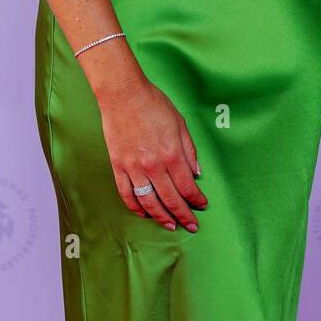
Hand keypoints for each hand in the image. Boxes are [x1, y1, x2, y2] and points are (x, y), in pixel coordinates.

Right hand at [98, 76, 207, 230]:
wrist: (123, 95)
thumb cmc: (153, 104)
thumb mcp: (180, 123)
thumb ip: (189, 150)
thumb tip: (196, 173)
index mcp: (172, 154)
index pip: (187, 186)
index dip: (196, 200)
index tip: (202, 206)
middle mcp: (154, 166)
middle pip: (171, 199)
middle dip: (183, 215)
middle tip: (191, 225)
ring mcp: (134, 168)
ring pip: (149, 202)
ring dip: (161, 217)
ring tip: (170, 225)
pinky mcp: (118, 167)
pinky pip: (127, 194)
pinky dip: (136, 207)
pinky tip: (144, 213)